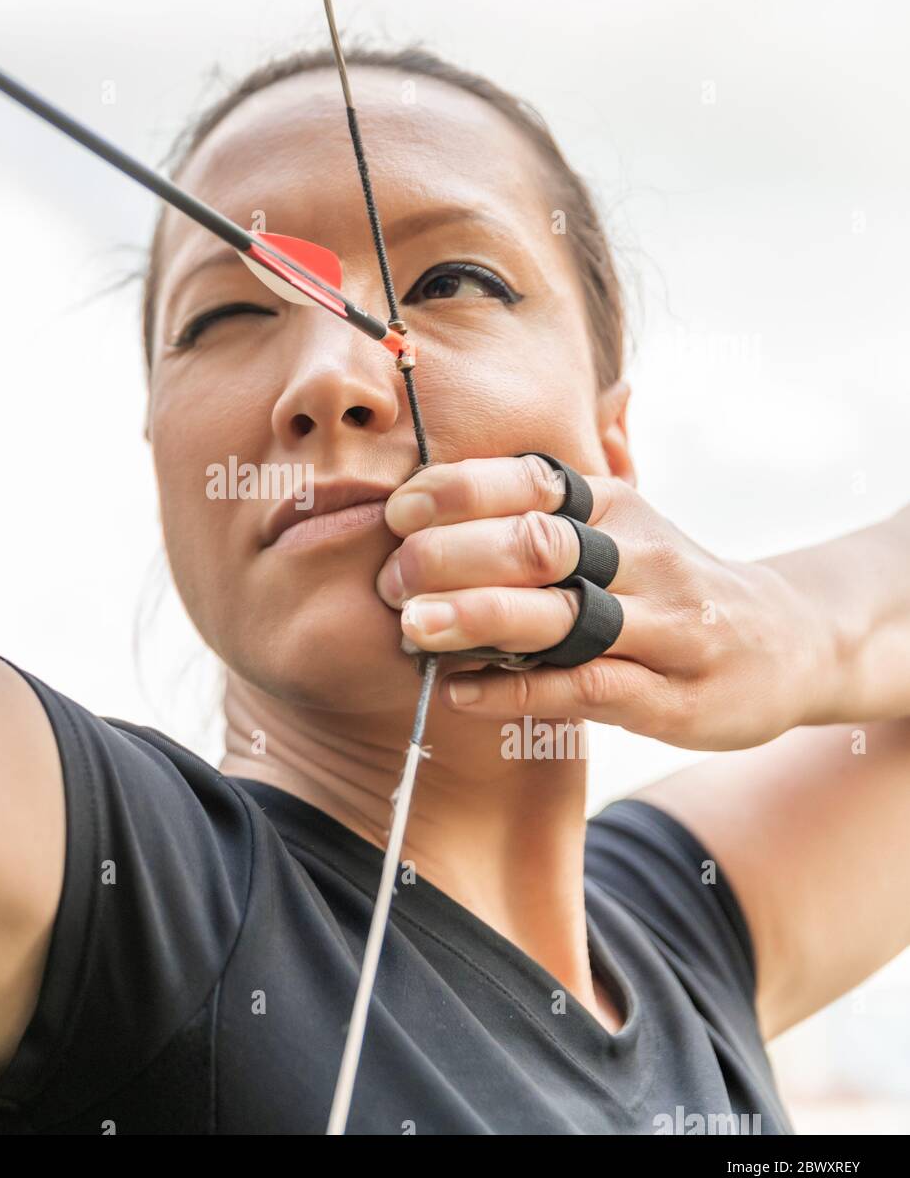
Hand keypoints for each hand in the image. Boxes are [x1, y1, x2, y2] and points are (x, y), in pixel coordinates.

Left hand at [376, 455, 832, 750]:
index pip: (530, 481)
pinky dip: (516, 690)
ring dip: (479, 619)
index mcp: (615, 507)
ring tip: (413, 629)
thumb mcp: (617, 526)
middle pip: (538, 545)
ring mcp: (662, 627)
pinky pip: (584, 689)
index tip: (398, 511)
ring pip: (562, 617)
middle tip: (392, 581)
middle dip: (453, 557)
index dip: (457, 491)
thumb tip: (429, 489)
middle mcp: (640, 557)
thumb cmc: (663, 582)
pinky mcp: (672, 696)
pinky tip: (460, 691)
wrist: (786, 642)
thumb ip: (538, 507)